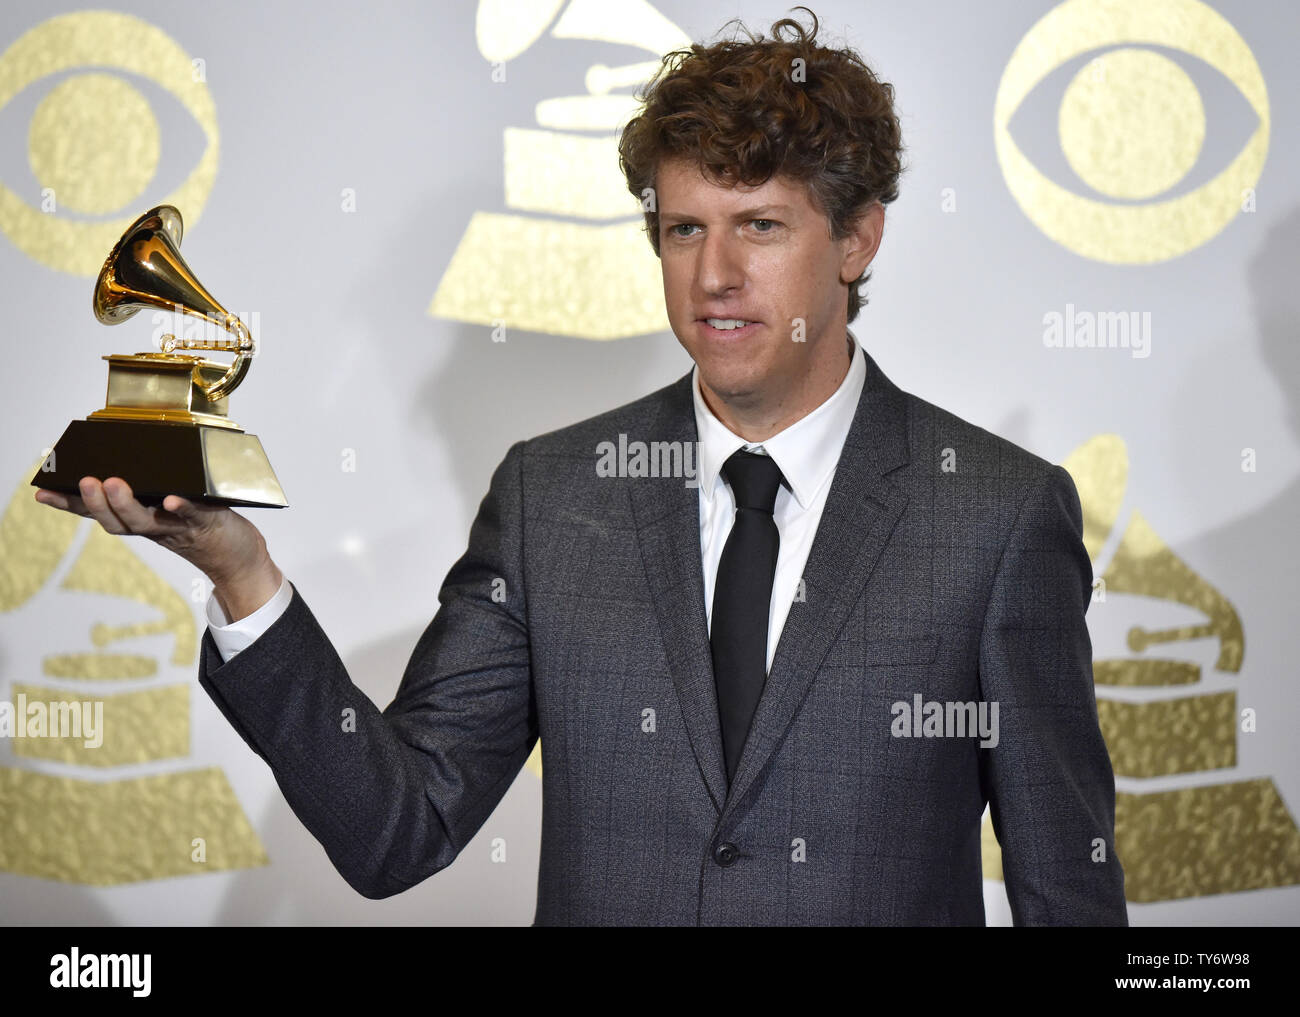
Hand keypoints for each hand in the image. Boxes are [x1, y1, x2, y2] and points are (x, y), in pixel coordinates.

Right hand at [33, 477, 277, 597]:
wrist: (238, 556)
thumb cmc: (200, 524)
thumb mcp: (166, 505)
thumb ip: (147, 489)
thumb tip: (122, 454)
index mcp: (139, 518)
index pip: (98, 513)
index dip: (70, 504)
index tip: (42, 492)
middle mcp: (153, 526)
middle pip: (116, 521)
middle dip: (96, 502)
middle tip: (84, 481)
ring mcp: (177, 526)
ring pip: (145, 521)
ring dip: (127, 504)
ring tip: (114, 484)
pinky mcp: (206, 523)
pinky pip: (191, 514)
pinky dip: (180, 506)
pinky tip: (171, 498)